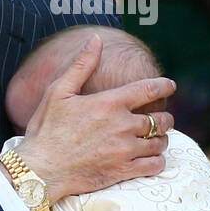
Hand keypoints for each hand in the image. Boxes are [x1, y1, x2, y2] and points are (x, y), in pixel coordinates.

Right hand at [18, 34, 175, 202]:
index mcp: (109, 103)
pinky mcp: (124, 170)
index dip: (164, 85)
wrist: (39, 169)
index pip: (149, 89)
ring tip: (153, 140)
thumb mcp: (57, 93)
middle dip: (164, 118)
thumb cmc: (46, 130)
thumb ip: (81, 66)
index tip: (170, 86)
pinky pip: (155, 165)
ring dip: (160, 139)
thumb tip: (96, 40)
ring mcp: (125, 150)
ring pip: (161, 142)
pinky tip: (149, 158)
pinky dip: (157, 160)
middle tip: (159, 120)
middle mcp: (122, 125)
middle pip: (161, 119)